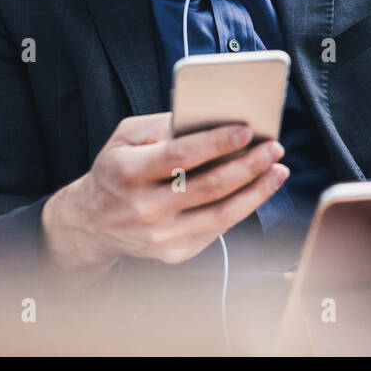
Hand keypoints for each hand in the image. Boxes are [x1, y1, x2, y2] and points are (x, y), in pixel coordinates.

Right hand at [42, 112, 288, 279]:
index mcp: (128, 172)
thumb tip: (210, 118)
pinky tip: (259, 189)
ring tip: (278, 169)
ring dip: (257, 190)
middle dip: (248, 165)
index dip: (215, 143)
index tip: (246, 130)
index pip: (179, 156)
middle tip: (274, 147)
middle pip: (208, 186)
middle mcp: (143, 207)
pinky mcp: (175, 252)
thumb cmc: (117, 169)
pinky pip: (219, 229)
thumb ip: (163, 124)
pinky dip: (244, 207)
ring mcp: (160, 235)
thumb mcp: (126, 137)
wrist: (93, 222)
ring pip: (221, 214)